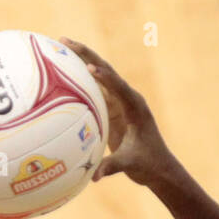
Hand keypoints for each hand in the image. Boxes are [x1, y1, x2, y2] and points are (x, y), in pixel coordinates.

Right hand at [60, 38, 175, 186]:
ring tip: (59, 47)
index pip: (118, 87)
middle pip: (105, 70)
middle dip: (85, 54)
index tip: (89, 67)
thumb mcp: (131, 165)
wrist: (158, 167)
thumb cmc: (149, 164)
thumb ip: (113, 167)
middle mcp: (127, 99)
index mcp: (135, 107)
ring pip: (98, 76)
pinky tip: (62, 74)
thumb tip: (94, 177)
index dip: (104, 76)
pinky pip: (94, 91)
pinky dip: (80, 81)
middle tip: (63, 41)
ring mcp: (119, 102)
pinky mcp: (113, 109)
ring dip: (80, 61)